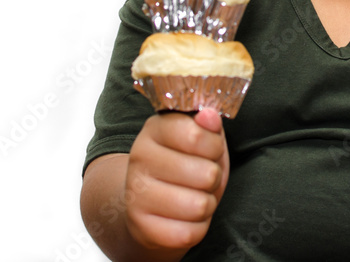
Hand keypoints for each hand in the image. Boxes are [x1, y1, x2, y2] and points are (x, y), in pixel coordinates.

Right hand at [124, 109, 229, 252]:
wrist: (150, 201)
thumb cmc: (183, 165)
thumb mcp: (201, 139)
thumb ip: (208, 125)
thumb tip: (209, 116)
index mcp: (154, 129)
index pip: (196, 135)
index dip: (214, 146)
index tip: (209, 149)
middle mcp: (139, 158)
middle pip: (206, 174)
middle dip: (213, 179)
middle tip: (201, 177)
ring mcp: (135, 193)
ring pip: (199, 206)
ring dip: (206, 204)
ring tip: (193, 196)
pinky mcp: (140, 226)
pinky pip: (188, 233)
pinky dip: (196, 228)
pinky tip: (183, 217)